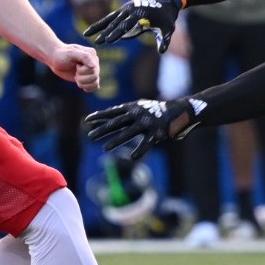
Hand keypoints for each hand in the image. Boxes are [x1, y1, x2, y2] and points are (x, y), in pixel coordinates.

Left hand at [48, 43, 99, 91]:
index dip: (82, 71)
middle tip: (75, 73)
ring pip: (95, 83)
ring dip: (84, 84)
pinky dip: (88, 88)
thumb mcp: (71, 53)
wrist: (55, 59)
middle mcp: (94, 62)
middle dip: (82, 78)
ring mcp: (91, 70)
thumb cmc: (62, 54)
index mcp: (92, 54)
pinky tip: (81, 84)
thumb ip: (84, 57)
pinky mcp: (88, 78)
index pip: (93, 69)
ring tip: (76, 78)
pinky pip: (95, 86)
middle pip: (94, 77)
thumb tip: (94, 66)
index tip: (75, 65)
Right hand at [82, 0, 185, 52]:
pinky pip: (108, 18)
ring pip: (110, 19)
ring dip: (99, 28)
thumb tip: (162, 52)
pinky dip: (99, 24)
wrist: (163, 0)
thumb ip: (164, 40)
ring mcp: (125, 10)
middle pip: (117, 23)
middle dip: (108, 32)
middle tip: (99, 42)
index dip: (118, 33)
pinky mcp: (121, 11)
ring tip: (88, 35)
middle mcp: (131, 11)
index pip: (127, 25)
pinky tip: (89, 31)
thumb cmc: (165, 17)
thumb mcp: (168, 28)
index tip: (109, 40)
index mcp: (141, 15)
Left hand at [83, 97, 199, 161]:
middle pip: (117, 123)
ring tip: (105, 148)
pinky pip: (147, 143)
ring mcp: (147, 123)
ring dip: (116, 141)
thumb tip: (103, 119)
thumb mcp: (137, 109)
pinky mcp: (157, 132)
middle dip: (102, 130)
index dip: (99, 116)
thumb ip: (123, 115)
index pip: (112, 112)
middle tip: (90, 137)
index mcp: (132, 107)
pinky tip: (132, 157)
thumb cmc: (153, 111)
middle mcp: (138, 114)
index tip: (86, 121)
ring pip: (129, 133)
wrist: (178, 111)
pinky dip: (140, 150)